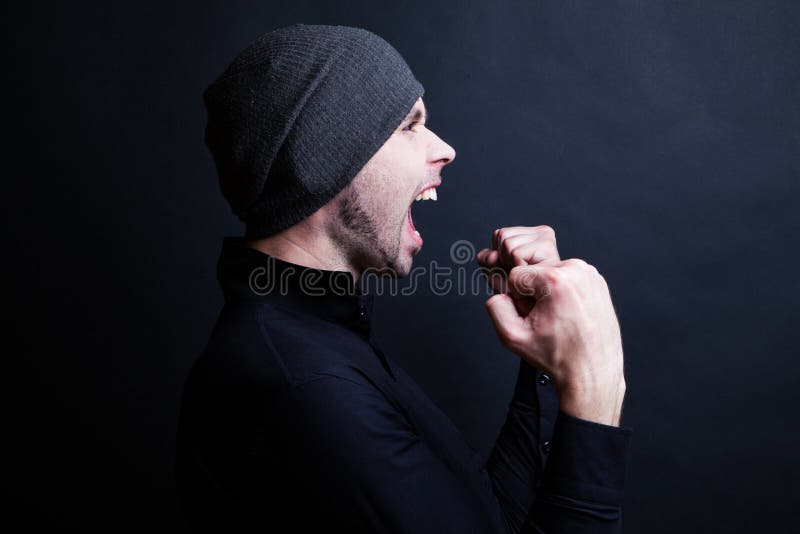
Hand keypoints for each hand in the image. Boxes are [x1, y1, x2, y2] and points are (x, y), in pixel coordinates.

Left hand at [477, 226, 560, 313]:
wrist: (534, 314)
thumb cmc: (518, 296)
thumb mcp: (496, 275)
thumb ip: (488, 260)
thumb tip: (492, 255)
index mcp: (531, 235)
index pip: (498, 235)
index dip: (498, 257)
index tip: (512, 271)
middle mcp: (542, 233)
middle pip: (501, 235)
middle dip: (502, 259)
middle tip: (519, 277)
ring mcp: (547, 238)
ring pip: (507, 242)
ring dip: (510, 265)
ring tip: (525, 279)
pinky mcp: (548, 247)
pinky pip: (515, 253)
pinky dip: (517, 269)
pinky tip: (530, 279)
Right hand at [480, 226, 625, 425]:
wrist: (592, 370)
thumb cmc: (559, 356)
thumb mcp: (513, 337)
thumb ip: (495, 308)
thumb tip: (499, 291)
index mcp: (556, 280)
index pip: (516, 274)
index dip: (518, 298)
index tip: (533, 315)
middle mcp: (577, 270)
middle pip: (535, 271)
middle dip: (534, 293)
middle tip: (547, 319)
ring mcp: (590, 274)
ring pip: (550, 273)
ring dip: (549, 293)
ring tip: (560, 317)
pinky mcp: (597, 280)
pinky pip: (567, 278)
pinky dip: (564, 293)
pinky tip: (570, 313)